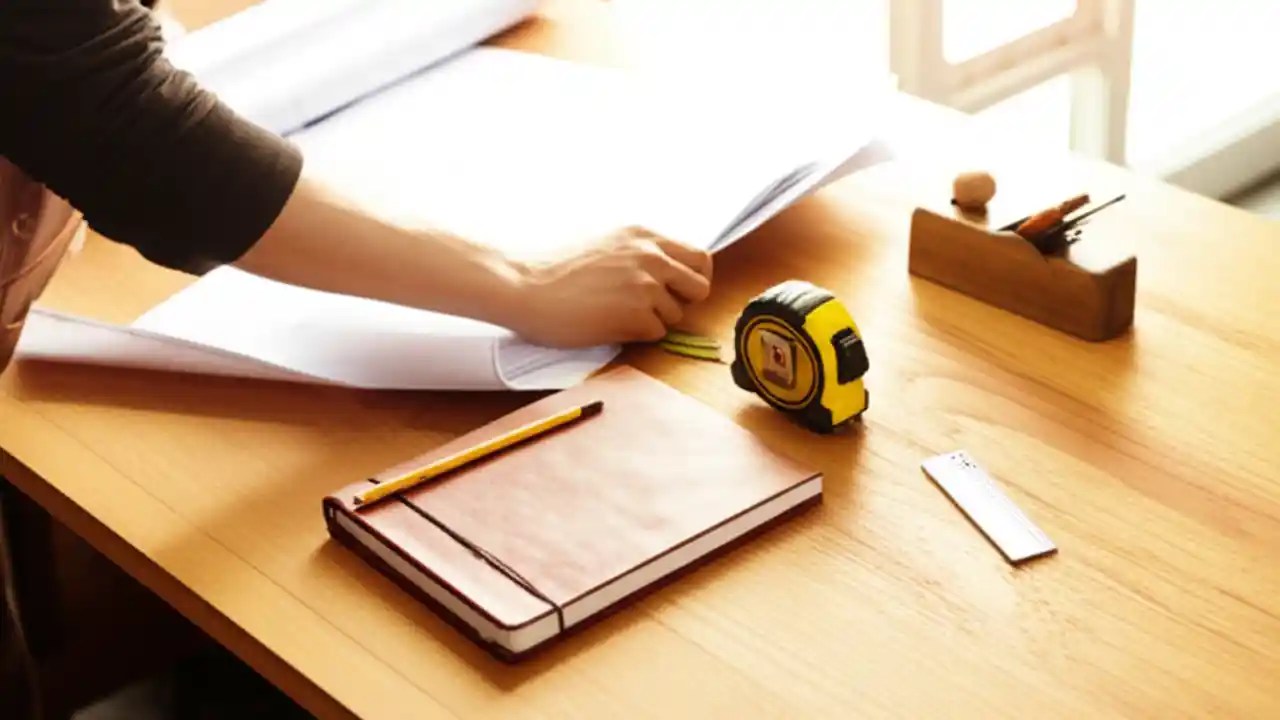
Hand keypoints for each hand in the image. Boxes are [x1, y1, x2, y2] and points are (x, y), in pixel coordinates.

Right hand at [504, 226, 712, 346]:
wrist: (525, 287)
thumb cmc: (557, 269)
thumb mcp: (608, 242)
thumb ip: (641, 252)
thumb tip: (670, 271)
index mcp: (646, 235)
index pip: (700, 257)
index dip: (692, 277)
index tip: (679, 288)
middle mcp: (651, 256)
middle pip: (700, 287)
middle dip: (684, 301)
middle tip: (656, 307)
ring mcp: (646, 286)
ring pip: (676, 314)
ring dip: (654, 320)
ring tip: (617, 313)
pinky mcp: (636, 315)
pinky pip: (656, 334)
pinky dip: (637, 334)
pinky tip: (609, 323)